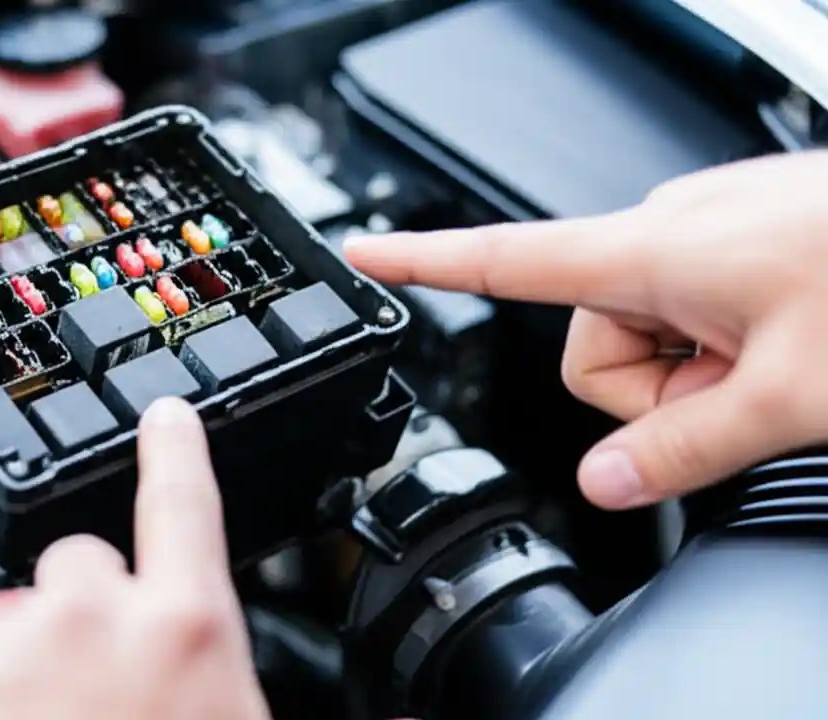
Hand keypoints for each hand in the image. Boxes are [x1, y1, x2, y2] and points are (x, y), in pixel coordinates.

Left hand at [0, 398, 269, 719]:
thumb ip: (228, 688)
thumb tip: (347, 704)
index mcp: (188, 634)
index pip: (186, 505)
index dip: (176, 451)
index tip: (162, 414)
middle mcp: (96, 616)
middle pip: (83, 566)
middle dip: (83, 618)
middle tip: (87, 703)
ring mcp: (6, 639)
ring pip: (12, 615)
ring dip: (17, 664)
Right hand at [345, 151, 827, 508]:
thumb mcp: (787, 393)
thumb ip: (681, 449)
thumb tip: (605, 485)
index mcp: (646, 252)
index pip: (501, 259)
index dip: (426, 262)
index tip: (367, 255)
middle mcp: (662, 234)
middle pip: (593, 349)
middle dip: (659, 391)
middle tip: (741, 388)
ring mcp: (700, 238)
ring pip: (647, 340)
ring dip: (703, 373)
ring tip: (776, 359)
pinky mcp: (734, 245)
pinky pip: (690, 314)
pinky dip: (727, 347)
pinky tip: (783, 339)